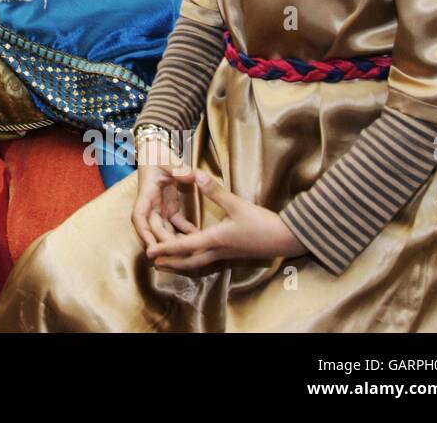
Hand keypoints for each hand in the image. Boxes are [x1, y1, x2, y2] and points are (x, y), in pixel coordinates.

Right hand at [131, 137, 196, 248]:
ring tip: (191, 250)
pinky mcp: (169, 205)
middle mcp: (150, 203)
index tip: (152, 247)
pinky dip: (185, 230)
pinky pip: (176, 222)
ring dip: (175, 239)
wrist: (156, 149)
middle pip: (154, 228)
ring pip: (164, 228)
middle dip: (165, 242)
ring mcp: (160, 206)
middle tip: (181, 254)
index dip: (144, 233)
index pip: (139, 217)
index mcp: (146, 193)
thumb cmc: (157, 154)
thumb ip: (180, 169)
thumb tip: (194, 175)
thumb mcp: (168, 160)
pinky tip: (198, 236)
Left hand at [145, 170, 305, 270]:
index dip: (165, 249)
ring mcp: (225, 253)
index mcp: (214, 240)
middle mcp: (217, 250)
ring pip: (198, 261)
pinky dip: (196, 255)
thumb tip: (195, 174)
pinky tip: (194, 248)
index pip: (184, 246)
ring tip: (168, 258)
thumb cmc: (262, 223)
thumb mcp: (237, 204)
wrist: (287, 239)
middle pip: (189, 261)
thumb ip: (214, 190)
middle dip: (171, 261)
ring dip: (182, 260)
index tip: (150, 253)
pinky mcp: (232, 251)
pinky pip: (208, 257)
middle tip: (154, 260)